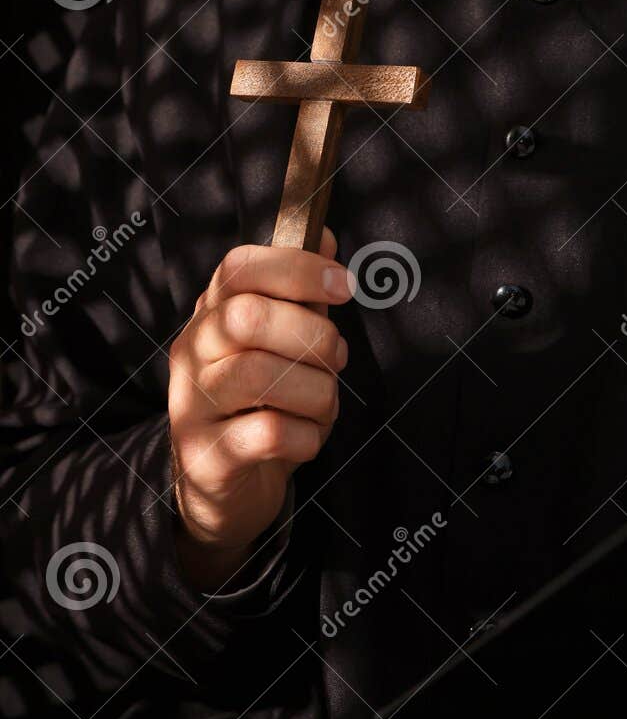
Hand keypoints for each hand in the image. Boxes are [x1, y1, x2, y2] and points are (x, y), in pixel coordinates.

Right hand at [168, 227, 352, 588]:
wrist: (225, 484)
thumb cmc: (261, 401)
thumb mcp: (283, 341)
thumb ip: (300, 293)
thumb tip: (323, 233)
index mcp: (209, 314)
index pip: (239, 267)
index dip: (298, 268)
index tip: (344, 285)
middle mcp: (191, 353)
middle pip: (248, 317)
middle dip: (314, 335)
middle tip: (337, 358)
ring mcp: (191, 405)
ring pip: (260, 376)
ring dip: (317, 390)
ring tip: (323, 402)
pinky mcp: (206, 456)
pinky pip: (270, 433)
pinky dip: (308, 436)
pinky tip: (308, 438)